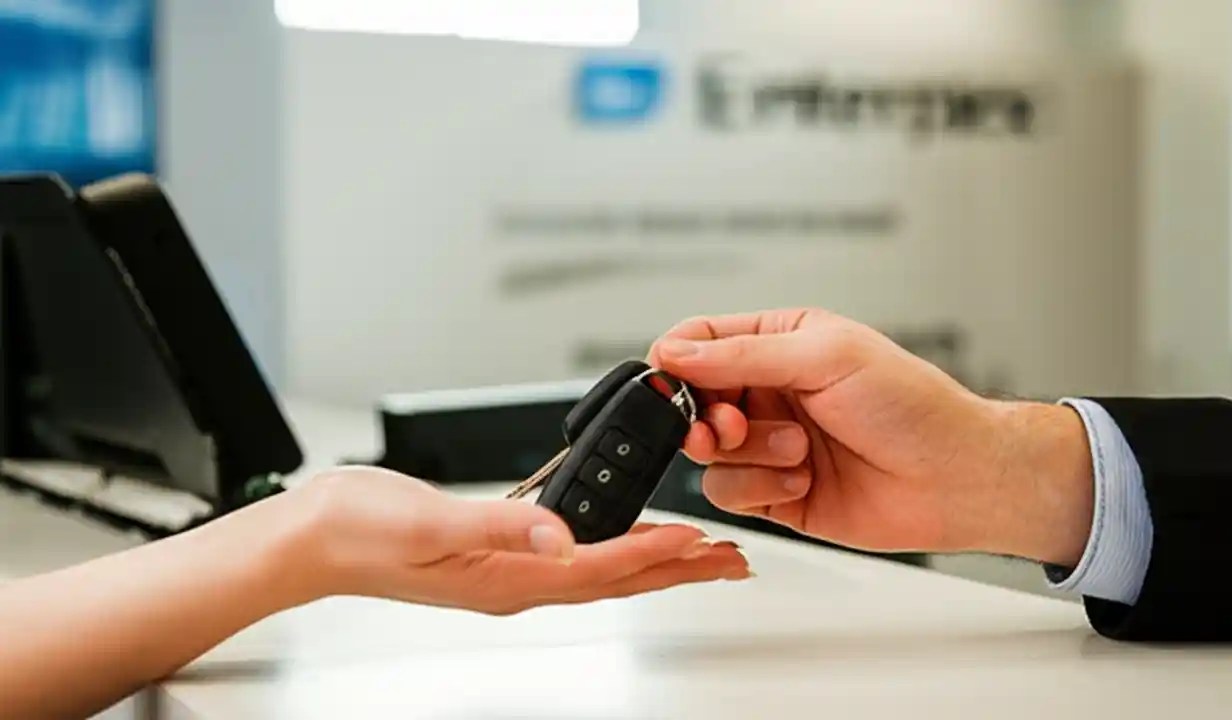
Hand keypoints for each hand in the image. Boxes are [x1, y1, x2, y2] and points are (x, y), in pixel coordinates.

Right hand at [281, 467, 750, 614]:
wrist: (312, 539)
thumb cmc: (360, 532)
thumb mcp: (430, 523)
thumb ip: (498, 525)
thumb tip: (559, 531)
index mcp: (508, 577)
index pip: (602, 570)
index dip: (656, 554)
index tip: (704, 541)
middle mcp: (517, 581)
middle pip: (618, 580)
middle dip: (678, 570)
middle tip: (732, 560)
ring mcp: (508, 571)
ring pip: (602, 569)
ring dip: (654, 560)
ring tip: (698, 551)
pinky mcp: (496, 553)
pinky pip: (571, 554)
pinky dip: (611, 543)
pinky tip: (621, 531)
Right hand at [647, 308, 1094, 566]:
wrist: (956, 478)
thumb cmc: (912, 406)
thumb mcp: (825, 356)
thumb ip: (743, 354)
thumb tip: (675, 351)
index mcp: (779, 341)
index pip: (701, 340)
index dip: (677, 361)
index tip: (671, 380)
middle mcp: (769, 391)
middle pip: (694, 400)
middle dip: (706, 417)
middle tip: (730, 427)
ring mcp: (769, 443)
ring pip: (707, 453)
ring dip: (749, 454)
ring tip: (799, 451)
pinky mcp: (774, 492)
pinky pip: (728, 492)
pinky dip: (760, 487)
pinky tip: (803, 479)